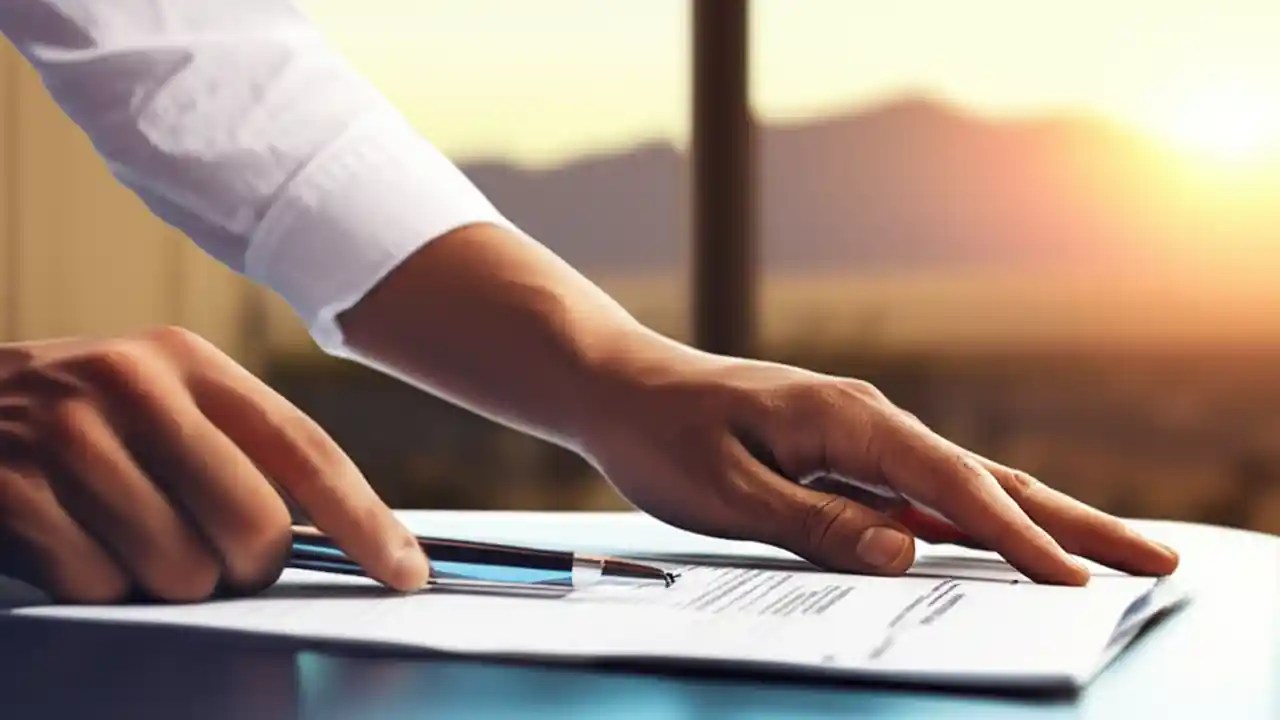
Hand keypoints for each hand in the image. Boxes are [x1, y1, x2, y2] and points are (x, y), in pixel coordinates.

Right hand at [0, 327, 427, 602]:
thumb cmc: (77, 418)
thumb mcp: (159, 401)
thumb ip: (236, 450)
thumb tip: (336, 537)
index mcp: (190, 362)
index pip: (307, 451)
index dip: (367, 521)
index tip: (407, 572)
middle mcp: (133, 385)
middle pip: (254, 526)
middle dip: (245, 568)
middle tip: (213, 559)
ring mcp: (67, 435)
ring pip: (181, 570)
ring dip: (167, 583)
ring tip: (129, 541)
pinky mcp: (10, 489)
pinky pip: (100, 586)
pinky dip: (99, 588)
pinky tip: (74, 544)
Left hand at [581, 348, 1179, 584]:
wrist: (620, 387)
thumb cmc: (662, 436)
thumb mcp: (725, 493)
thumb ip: (814, 523)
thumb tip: (904, 550)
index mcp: (845, 421)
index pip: (949, 485)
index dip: (1013, 537)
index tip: (1071, 581)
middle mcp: (867, 420)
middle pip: (986, 476)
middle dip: (1069, 522)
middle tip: (1151, 558)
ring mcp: (860, 434)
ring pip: (966, 482)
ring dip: (1039, 519)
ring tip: (1106, 554)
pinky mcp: (845, 452)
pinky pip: (926, 489)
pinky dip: (980, 516)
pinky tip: (1006, 540)